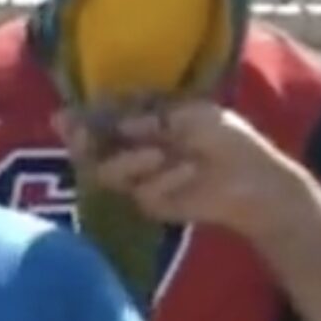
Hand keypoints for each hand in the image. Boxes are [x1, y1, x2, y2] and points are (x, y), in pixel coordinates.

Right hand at [53, 99, 304, 238]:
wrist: (255, 181)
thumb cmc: (228, 139)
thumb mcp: (192, 115)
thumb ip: (152, 118)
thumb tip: (119, 124)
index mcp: (141, 122)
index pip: (101, 119)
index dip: (80, 120)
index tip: (65, 118)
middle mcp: (133, 149)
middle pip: (90, 150)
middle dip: (83, 144)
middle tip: (83, 138)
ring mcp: (139, 178)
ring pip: (107, 173)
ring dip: (128, 162)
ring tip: (158, 155)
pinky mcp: (151, 204)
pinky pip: (142, 192)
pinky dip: (164, 180)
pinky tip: (188, 172)